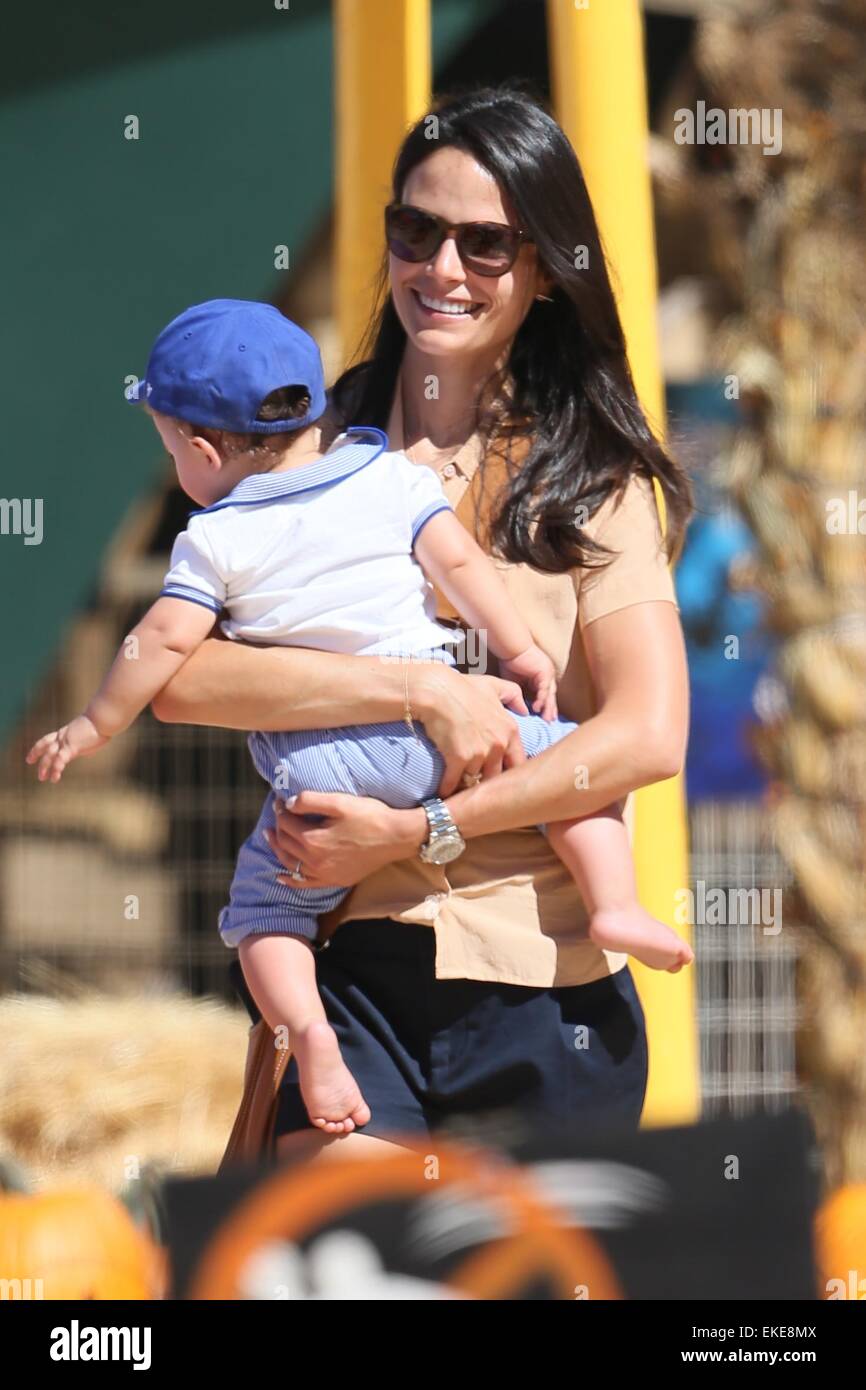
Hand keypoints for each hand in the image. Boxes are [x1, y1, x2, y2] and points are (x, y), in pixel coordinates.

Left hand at [25, 715, 109, 782]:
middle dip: (35, 753)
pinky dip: (56, 769)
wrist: (103, 718)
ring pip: (49, 754)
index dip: (40, 746)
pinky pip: (60, 760)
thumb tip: (88, 748)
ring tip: (42, 778)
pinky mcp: (72, 747)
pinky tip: (54, 778)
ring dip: (44, 766)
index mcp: (66, 731)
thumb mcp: (90, 733)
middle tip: (29, 761)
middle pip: (45, 745)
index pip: (48, 738)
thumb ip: (85, 741)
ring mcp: (66, 741)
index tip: (34, 753)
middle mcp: (63, 735)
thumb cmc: (102, 723)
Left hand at [266, 792, 426, 889]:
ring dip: (278, 850)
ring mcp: (324, 874)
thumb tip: (287, 804)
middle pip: (286, 843)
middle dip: (278, 826)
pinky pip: (305, 884)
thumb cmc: (369, 816)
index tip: (281, 799)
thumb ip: (309, 801)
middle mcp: (315, 861)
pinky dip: (290, 880)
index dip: (281, 809)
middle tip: (277, 813)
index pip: (287, 823)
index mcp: (313, 840)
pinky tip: (282, 876)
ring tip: (271, 837)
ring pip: (290, 864)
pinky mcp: (335, 880)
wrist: (396, 837)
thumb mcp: (339, 801)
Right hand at [410, 664, 528, 796]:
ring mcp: (479, 754)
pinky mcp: (459, 759)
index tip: (499, 776)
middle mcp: (499, 745)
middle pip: (497, 775)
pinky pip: (454, 782)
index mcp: (510, 730)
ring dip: (467, 785)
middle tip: (477, 786)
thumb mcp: (493, 686)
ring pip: (475, 780)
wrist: (436, 691)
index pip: (518, 762)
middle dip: (487, 781)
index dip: (508, 771)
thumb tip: (525, 709)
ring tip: (459, 791)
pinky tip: (443, 793)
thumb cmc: (462, 687)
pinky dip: (447, 789)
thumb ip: (513, 696)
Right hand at [499, 643, 557, 720]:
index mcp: (541, 677)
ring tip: (546, 719)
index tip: (543, 719)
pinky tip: (537, 708)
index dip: (545, 707)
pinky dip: (541, 699)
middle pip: (551, 696)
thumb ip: (518, 694)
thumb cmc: (510, 661)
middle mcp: (547, 675)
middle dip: (550, 710)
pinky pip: (544, 688)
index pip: (545, 695)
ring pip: (549, 694)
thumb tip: (520, 709)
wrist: (511, 646)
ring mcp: (548, 673)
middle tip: (549, 723)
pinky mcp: (545, 671)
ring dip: (548, 707)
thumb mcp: (515, 682)